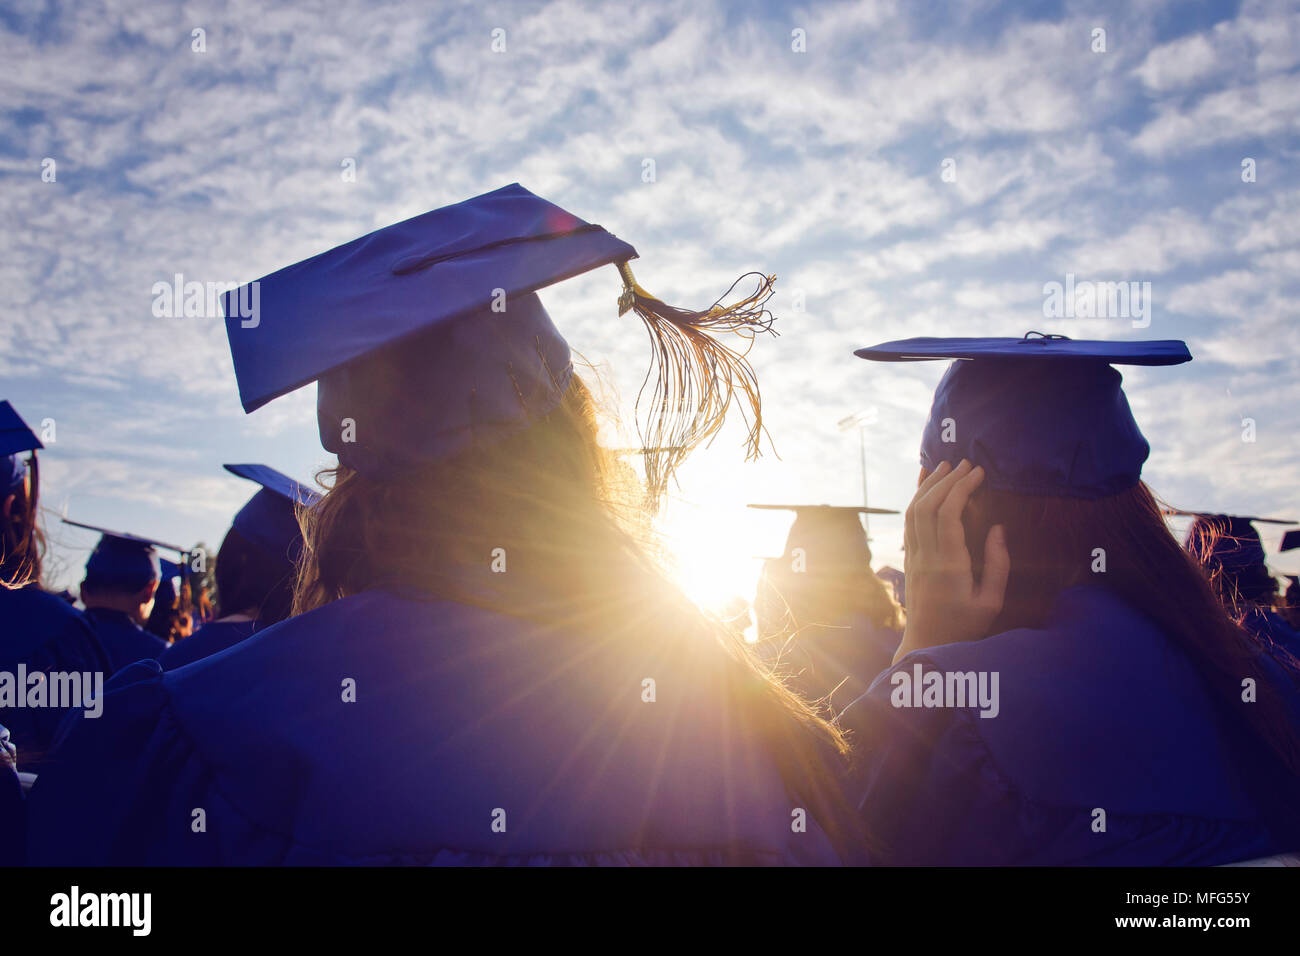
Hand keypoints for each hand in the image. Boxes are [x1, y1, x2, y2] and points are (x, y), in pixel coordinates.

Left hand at [893, 460, 1009, 662]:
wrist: (927, 644)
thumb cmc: (965, 627)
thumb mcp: (992, 602)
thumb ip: (998, 565)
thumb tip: (998, 529)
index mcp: (949, 566)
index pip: (948, 516)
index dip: (961, 488)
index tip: (978, 472)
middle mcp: (926, 557)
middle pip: (928, 506)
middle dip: (946, 480)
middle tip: (966, 462)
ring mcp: (913, 557)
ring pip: (913, 511)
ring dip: (928, 485)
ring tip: (945, 465)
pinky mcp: (910, 558)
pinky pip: (909, 521)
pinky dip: (916, 498)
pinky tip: (924, 484)